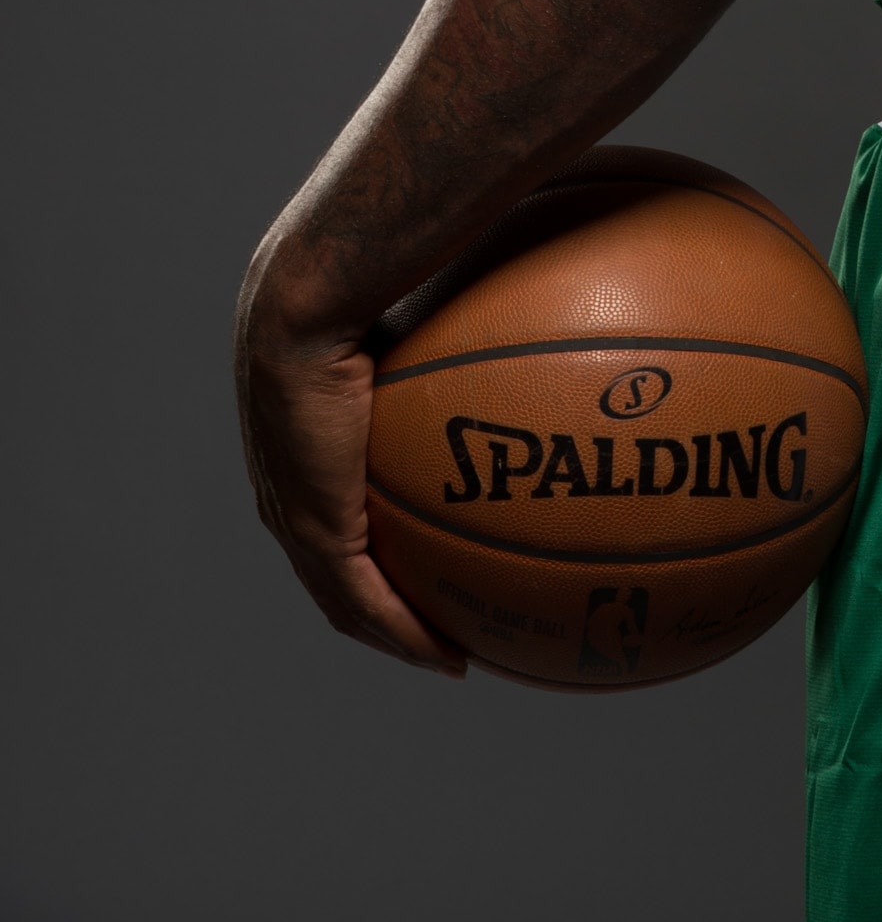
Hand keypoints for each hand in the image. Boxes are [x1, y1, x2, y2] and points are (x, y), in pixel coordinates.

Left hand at [236, 274, 465, 676]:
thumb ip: (474, 301)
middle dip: (391, 601)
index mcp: (311, 433)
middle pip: (336, 565)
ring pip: (346, 599)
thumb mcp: (430, 291)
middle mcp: (292, 481)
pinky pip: (361, 604)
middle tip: (449, 619)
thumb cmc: (374, 265)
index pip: (339, 501)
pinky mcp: (315, 529)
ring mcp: (297, 510)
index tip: (434, 547)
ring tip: (453, 655)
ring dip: (398, 633)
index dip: (380, 534)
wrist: (313, 292)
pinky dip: (404, 636)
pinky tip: (450, 656)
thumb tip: (549, 275)